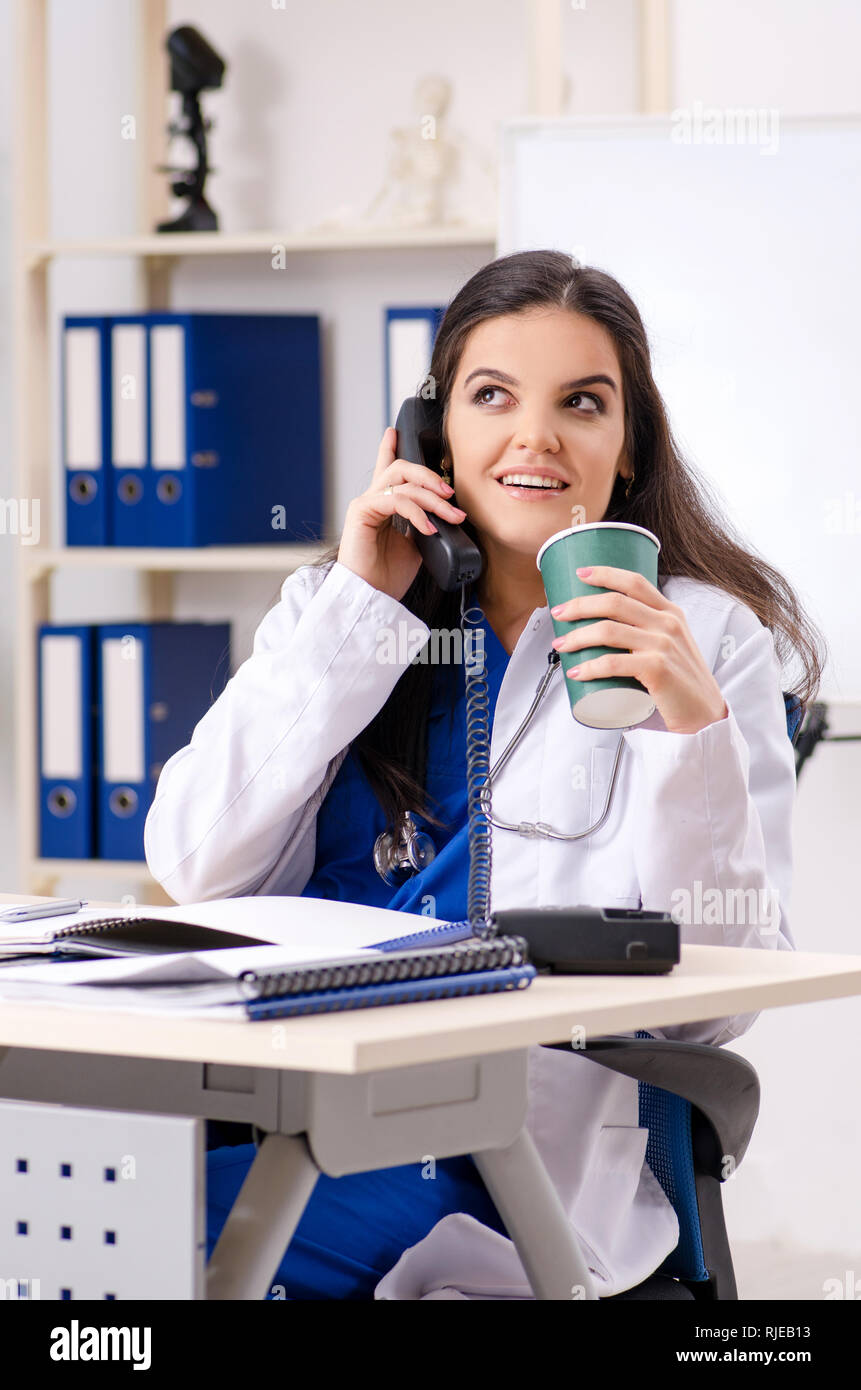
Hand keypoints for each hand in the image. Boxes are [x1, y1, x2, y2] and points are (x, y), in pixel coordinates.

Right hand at [337, 426, 465, 601]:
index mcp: (384, 506)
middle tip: (451, 493)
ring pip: (402, 481)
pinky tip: (428, 528)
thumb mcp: (417, 545)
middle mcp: (373, 500)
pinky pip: (395, 499)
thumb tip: (446, 512)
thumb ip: (425, 523)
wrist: (372, 596)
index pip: (387, 470)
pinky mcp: (361, 512)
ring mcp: (366, 504)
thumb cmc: (389, 576)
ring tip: (450, 515)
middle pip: (402, 468)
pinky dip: (416, 512)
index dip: (389, 447)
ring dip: (432, 497)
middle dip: (431, 476)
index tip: (395, 431)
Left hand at [549, 565, 727, 734]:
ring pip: (608, 631)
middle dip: (579, 605)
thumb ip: (649, 631)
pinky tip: (576, 672)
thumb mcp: (671, 645)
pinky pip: (613, 662)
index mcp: (671, 613)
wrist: (704, 716)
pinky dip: (589, 667)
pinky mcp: (658, 669)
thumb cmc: (681, 683)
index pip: (634, 582)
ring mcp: (663, 645)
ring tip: (560, 646)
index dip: (604, 573)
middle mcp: (668, 624)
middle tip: (559, 614)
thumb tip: (608, 627)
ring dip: (577, 636)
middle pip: (614, 602)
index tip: (579, 573)